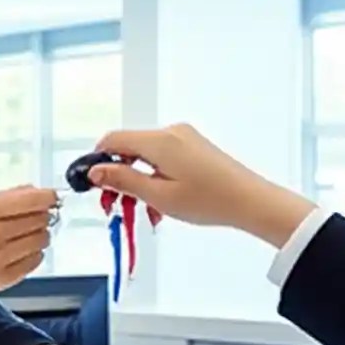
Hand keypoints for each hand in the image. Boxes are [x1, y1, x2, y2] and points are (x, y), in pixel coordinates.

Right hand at [0, 185, 56, 296]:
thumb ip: (10, 195)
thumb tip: (42, 191)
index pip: (32, 200)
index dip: (49, 197)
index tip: (52, 197)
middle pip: (41, 219)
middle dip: (42, 216)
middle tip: (33, 218)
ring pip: (42, 240)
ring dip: (39, 236)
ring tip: (23, 235)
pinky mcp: (4, 278)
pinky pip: (36, 261)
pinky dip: (33, 254)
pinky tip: (18, 251)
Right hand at [89, 123, 316, 247]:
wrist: (251, 201)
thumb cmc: (211, 200)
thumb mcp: (158, 196)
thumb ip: (123, 181)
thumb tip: (96, 171)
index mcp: (160, 141)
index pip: (113, 139)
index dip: (98, 161)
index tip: (93, 184)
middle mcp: (171, 133)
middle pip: (129, 148)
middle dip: (119, 177)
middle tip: (117, 206)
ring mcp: (185, 138)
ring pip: (146, 156)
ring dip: (138, 182)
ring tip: (145, 211)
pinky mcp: (194, 147)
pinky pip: (163, 158)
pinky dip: (155, 178)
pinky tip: (161, 203)